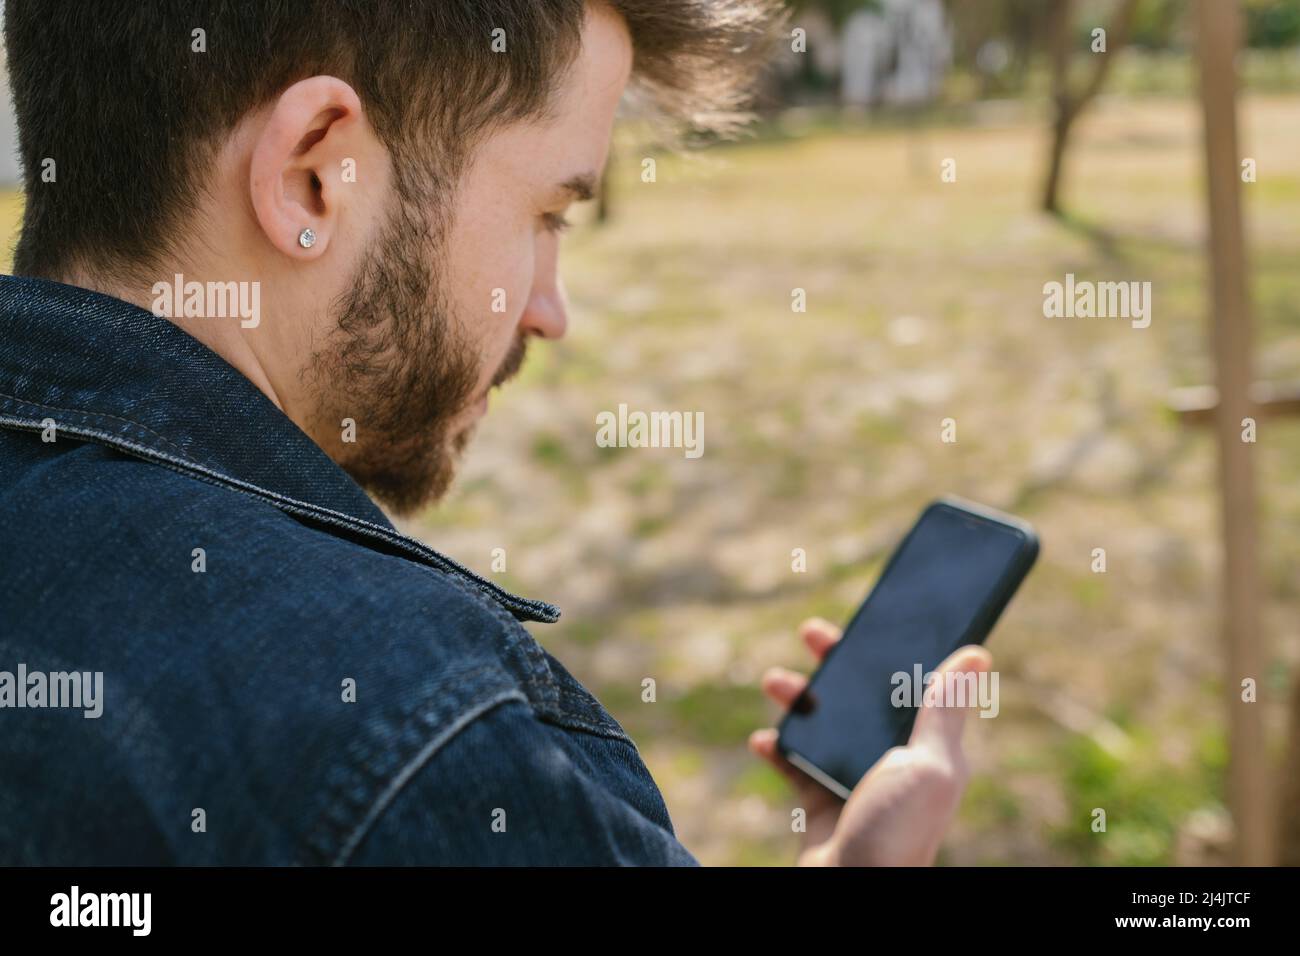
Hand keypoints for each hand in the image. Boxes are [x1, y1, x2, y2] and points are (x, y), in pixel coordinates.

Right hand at [748, 617, 992, 865]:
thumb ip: (943, 711)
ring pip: (822, 722)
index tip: (867, 620)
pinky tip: (762, 739)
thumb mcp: (928, 765)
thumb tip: (977, 656)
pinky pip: (793, 763)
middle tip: (810, 633)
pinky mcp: (820, 799)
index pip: (910, 684)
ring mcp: (854, 778)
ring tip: (774, 681)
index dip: (888, 650)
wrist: (850, 891)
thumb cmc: (896, 831)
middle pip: (860, 695)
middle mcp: (891, 758)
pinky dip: (775, 748)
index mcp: (926, 748)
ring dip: (797, 699)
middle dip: (834, 661)